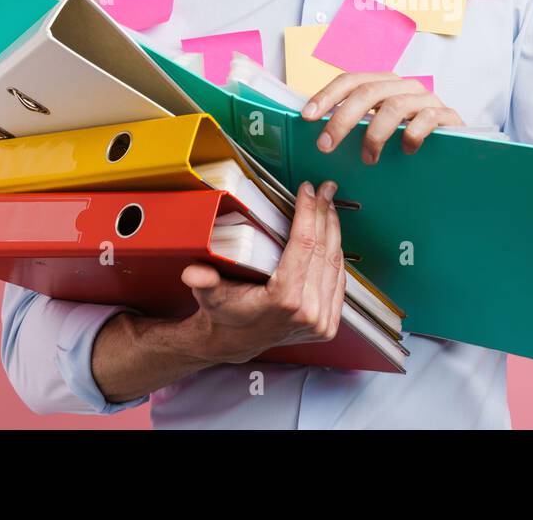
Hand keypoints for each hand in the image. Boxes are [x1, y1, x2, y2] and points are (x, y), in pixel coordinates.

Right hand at [177, 180, 346, 364]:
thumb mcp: (210, 295)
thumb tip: (193, 274)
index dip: (308, 213)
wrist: (234, 342)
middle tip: (325, 190)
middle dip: (324, 215)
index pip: (304, 245)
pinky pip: (338, 280)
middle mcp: (308, 313)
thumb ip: (204, 282)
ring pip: (335, 263)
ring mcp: (321, 321)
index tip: (308, 191)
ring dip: (333, 231)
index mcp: (284, 301)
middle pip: (323, 250)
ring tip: (328, 207)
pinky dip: (335, 254)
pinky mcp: (328, 324)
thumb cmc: (224, 314)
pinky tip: (331, 235)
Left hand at [301, 72, 464, 163]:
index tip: (307, 116)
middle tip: (326, 145)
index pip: (351, 80)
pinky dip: (411, 135)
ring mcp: (427, 99)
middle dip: (342, 119)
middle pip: (368, 91)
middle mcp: (404, 86)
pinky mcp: (447, 114)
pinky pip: (426, 118)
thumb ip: (355, 124)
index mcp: (384, 84)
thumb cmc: (408, 140)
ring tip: (368, 158)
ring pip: (394, 106)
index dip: (327, 96)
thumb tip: (316, 130)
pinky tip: (406, 151)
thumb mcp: (378, 129)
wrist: (453, 151)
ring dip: (375, 134)